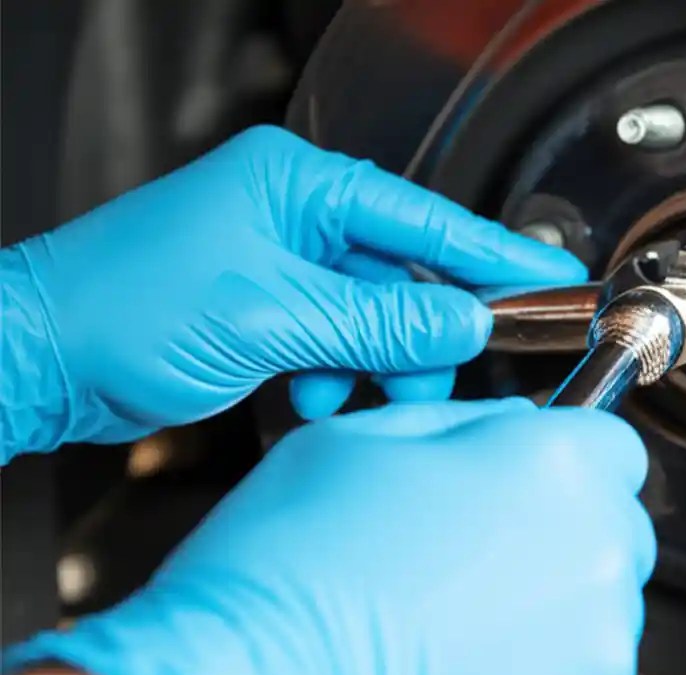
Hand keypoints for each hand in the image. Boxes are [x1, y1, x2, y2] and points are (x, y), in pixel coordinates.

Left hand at [0, 126, 582, 461]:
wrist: (38, 359)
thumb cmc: (120, 309)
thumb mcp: (270, 315)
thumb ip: (379, 320)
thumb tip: (464, 319)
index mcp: (297, 182)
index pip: (422, 216)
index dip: (492, 252)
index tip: (552, 276)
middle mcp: (297, 215)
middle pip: (406, 273)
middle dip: (422, 332)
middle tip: (434, 373)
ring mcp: (285, 262)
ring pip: (378, 316)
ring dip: (377, 363)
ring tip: (349, 395)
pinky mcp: (273, 308)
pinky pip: (343, 341)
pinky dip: (341, 375)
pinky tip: (313, 398)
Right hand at [4, 400, 655, 674]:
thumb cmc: (284, 572)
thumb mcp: (360, 441)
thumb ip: (466, 422)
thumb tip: (517, 425)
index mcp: (557, 467)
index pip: (611, 449)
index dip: (558, 466)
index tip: (520, 490)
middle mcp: (598, 555)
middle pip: (608, 531)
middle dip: (552, 538)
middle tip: (466, 563)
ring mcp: (597, 650)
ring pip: (593, 614)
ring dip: (542, 615)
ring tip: (447, 626)